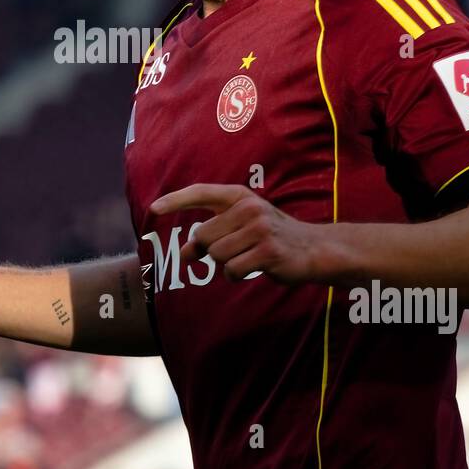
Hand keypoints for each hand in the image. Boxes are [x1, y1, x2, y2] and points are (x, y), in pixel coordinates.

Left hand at [150, 184, 338, 284]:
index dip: (175, 200)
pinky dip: (237, 275)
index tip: (154, 208)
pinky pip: (232, 270)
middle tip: (237, 251)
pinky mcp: (268, 251)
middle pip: (204, 237)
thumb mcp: (241, 229)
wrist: (314, 248)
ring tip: (249, 258)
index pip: (201, 193)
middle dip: (212, 251)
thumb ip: (212, 236)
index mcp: (240, 197)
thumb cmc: (271, 238)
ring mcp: (259, 228)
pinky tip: (255, 268)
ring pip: (216, 255)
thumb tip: (182, 254)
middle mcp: (249, 207)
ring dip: (227, 264)